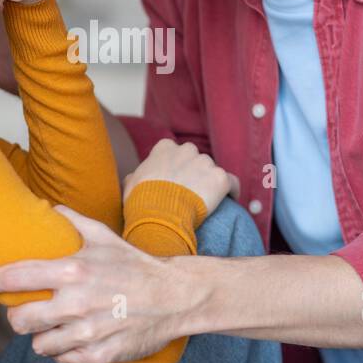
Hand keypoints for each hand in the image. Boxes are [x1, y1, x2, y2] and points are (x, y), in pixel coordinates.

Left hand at [0, 206, 191, 362]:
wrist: (175, 296)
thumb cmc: (136, 264)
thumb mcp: (104, 236)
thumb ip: (72, 221)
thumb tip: (46, 206)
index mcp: (73, 270)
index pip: (17, 278)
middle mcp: (76, 303)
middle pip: (20, 320)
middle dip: (19, 316)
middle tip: (26, 311)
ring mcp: (88, 332)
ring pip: (39, 345)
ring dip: (44, 337)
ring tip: (56, 326)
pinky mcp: (100, 354)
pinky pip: (65, 360)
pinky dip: (66, 352)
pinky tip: (75, 338)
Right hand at [122, 138, 238, 214]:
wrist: (159, 215)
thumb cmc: (141, 201)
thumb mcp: (130, 184)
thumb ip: (135, 176)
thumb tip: (133, 178)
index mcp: (165, 147)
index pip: (174, 151)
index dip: (176, 166)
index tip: (175, 179)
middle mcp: (187, 150)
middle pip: (196, 159)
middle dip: (195, 172)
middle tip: (191, 192)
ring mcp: (206, 163)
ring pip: (212, 171)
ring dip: (210, 183)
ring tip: (205, 201)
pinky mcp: (221, 178)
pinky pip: (232, 182)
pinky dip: (232, 190)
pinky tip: (230, 199)